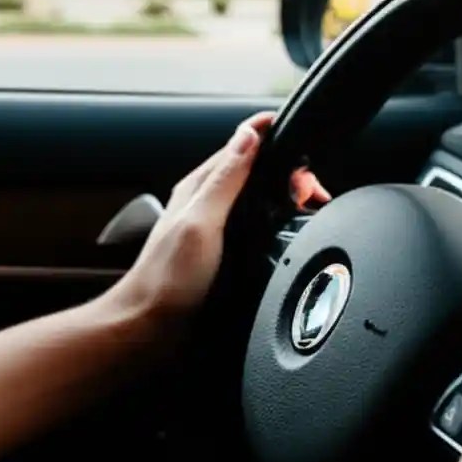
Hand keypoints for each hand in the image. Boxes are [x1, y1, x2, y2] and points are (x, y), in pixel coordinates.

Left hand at [105, 112, 330, 324]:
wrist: (151, 326)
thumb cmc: (166, 279)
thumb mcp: (200, 222)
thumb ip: (225, 179)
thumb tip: (248, 135)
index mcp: (200, 185)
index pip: (241, 143)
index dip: (271, 136)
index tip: (300, 139)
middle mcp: (208, 200)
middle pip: (253, 167)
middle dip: (286, 168)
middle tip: (311, 188)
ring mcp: (215, 224)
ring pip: (256, 193)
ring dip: (283, 191)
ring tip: (308, 200)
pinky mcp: (223, 248)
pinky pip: (255, 219)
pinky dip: (276, 216)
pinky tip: (286, 228)